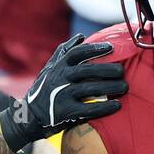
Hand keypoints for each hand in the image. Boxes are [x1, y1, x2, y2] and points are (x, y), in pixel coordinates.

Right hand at [0, 35, 126, 150]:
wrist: (28, 117)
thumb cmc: (43, 90)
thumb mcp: (49, 69)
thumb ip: (64, 52)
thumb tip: (81, 37)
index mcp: (58, 67)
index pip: (77, 53)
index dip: (94, 49)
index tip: (111, 48)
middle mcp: (60, 79)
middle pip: (87, 70)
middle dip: (107, 69)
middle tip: (122, 71)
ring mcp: (62, 96)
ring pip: (90, 89)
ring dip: (110, 88)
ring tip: (125, 87)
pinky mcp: (65, 113)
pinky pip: (89, 109)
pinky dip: (104, 108)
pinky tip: (117, 106)